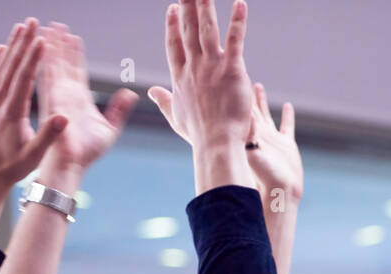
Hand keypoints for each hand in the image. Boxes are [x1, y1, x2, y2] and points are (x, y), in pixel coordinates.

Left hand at [0, 20, 66, 195]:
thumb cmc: (13, 167)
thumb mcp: (34, 155)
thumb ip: (48, 135)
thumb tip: (64, 117)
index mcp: (10, 113)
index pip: (23, 79)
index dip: (33, 58)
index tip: (42, 40)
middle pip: (10, 66)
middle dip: (22, 43)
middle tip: (31, 23)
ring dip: (11, 46)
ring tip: (20, 28)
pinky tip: (2, 50)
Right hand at [36, 23, 136, 177]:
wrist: (73, 164)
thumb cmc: (88, 152)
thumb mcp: (110, 128)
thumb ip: (119, 110)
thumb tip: (131, 93)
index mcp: (80, 99)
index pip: (77, 71)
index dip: (75, 53)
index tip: (73, 37)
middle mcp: (67, 94)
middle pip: (63, 63)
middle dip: (61, 44)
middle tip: (57, 24)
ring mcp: (57, 96)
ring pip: (54, 65)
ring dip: (51, 46)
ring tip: (49, 28)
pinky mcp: (51, 100)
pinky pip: (47, 75)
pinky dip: (46, 60)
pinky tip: (44, 45)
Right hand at [148, 0, 254, 190]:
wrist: (216, 143)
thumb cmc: (199, 135)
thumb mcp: (176, 116)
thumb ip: (163, 101)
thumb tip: (150, 92)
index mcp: (181, 78)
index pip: (175, 45)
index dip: (173, 26)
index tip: (173, 9)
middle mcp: (194, 68)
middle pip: (189, 31)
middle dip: (187, 6)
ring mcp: (213, 67)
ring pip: (207, 29)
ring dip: (205, 6)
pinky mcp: (232, 70)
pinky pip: (235, 41)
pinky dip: (238, 22)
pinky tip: (240, 4)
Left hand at [244, 82, 301, 202]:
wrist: (279, 192)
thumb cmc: (263, 175)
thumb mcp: (251, 150)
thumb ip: (246, 132)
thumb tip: (238, 114)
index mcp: (248, 130)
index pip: (237, 104)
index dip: (232, 89)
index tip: (225, 71)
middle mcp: (257, 132)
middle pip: (247, 105)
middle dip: (242, 90)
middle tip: (236, 72)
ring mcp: (272, 138)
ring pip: (265, 113)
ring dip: (260, 99)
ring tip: (257, 85)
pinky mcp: (287, 145)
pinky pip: (287, 126)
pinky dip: (288, 116)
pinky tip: (288, 106)